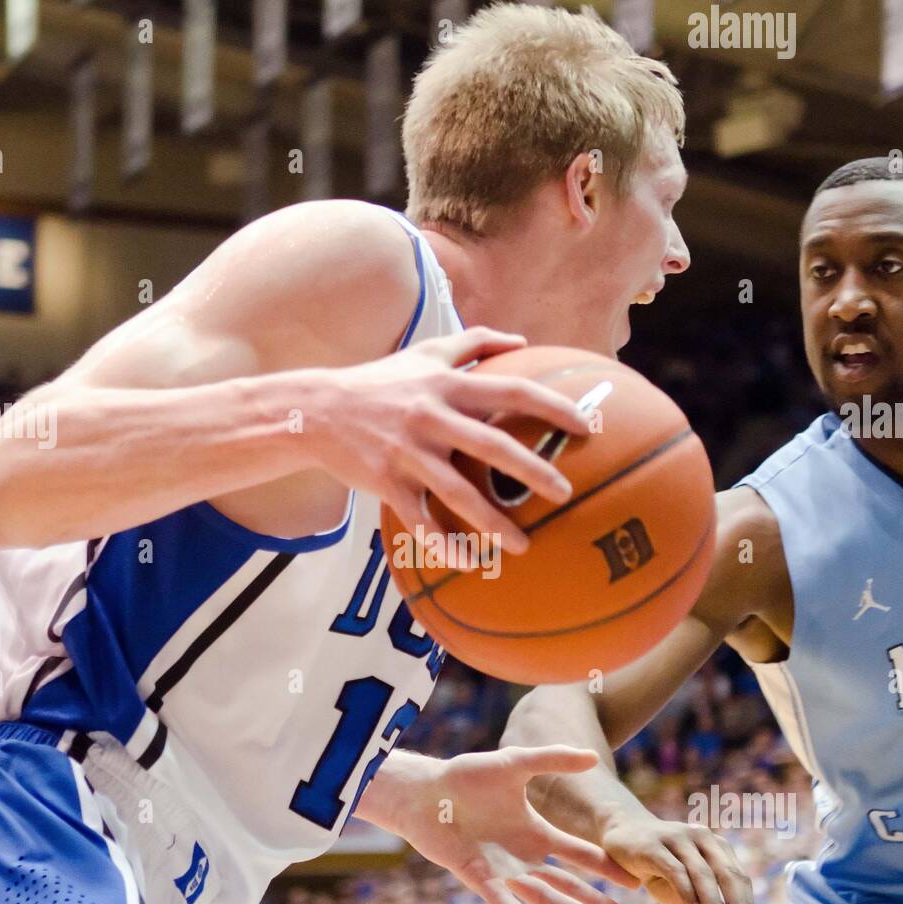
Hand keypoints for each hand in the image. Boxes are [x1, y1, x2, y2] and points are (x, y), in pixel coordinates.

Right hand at [306, 326, 589, 553]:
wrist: (316, 409)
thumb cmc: (379, 381)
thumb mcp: (425, 353)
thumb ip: (474, 342)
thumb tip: (521, 340)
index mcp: (448, 386)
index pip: (513, 391)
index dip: (553, 408)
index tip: (586, 427)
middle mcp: (432, 417)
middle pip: (493, 446)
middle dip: (533, 471)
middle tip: (566, 493)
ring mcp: (408, 453)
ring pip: (458, 493)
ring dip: (493, 523)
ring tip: (523, 547)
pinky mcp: (386, 483)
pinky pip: (420, 521)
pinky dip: (443, 544)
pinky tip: (469, 563)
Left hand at [363, 746, 638, 903]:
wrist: (425, 790)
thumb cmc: (467, 777)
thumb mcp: (515, 763)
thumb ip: (552, 760)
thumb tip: (593, 757)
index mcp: (536, 833)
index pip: (580, 854)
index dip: (606, 868)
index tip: (635, 881)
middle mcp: (523, 856)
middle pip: (568, 884)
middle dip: (597, 902)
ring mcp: (502, 869)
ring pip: (542, 895)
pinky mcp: (477, 876)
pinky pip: (501, 898)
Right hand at [601, 814, 754, 903]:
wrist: (622, 830)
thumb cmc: (657, 861)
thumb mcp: (682, 878)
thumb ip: (699, 893)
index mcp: (714, 845)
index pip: (737, 875)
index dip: (745, 902)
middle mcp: (701, 836)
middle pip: (726, 872)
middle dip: (736, 903)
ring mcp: (678, 838)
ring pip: (702, 873)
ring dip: (712, 903)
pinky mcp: (655, 845)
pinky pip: (676, 871)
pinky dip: (688, 893)